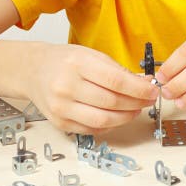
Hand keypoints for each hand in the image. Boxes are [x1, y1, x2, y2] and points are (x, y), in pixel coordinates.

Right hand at [26, 43, 157, 133]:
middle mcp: (67, 86)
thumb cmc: (64, 61)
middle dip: (136, 103)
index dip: (139, 89)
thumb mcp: (91, 55)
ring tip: (135, 110)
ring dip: (125, 118)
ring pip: (103, 121)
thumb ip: (117, 70)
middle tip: (147, 100)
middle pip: (111, 102)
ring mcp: (62, 107)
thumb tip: (144, 84)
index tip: (153, 90)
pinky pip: (92, 130)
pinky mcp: (60, 123)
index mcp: (77, 64)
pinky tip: (117, 117)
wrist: (32, 71)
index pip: (116, 80)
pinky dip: (109, 126)